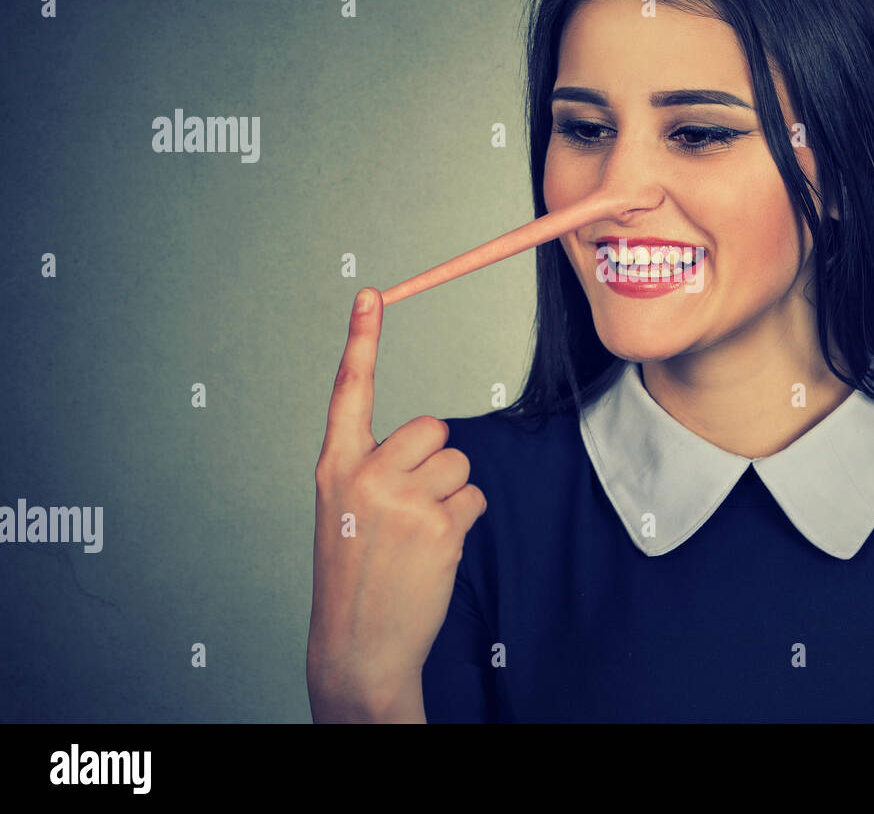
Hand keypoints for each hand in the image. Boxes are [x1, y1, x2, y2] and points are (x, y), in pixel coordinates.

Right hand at [306, 287, 486, 721]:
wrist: (358, 644)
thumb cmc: (354, 573)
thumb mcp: (342, 511)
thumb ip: (369, 468)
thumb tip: (427, 442)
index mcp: (334, 466)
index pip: (349, 391)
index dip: (362, 340)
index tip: (370, 293)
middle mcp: (364, 473)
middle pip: (432, 428)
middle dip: (434, 460)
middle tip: (411, 504)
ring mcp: (402, 498)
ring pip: (458, 463)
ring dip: (450, 496)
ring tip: (418, 535)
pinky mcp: (439, 524)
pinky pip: (474, 497)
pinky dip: (464, 521)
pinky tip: (435, 551)